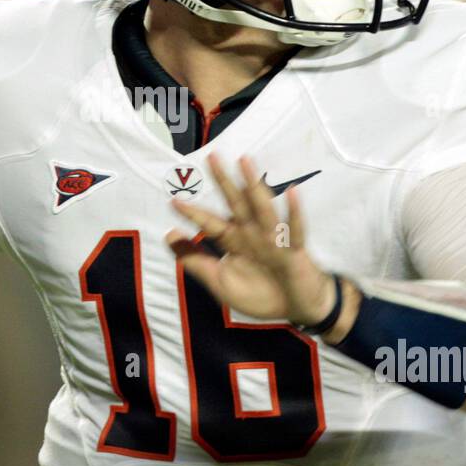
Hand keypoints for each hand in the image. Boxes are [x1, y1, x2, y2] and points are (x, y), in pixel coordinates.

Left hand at [166, 153, 352, 328]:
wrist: (297, 309)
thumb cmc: (259, 294)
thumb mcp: (221, 282)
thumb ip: (196, 262)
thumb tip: (168, 235)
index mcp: (234, 241)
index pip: (211, 223)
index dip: (194, 213)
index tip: (173, 201)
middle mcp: (252, 234)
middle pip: (235, 203)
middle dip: (223, 181)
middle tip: (211, 157)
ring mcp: (274, 239)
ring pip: (262, 208)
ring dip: (254, 186)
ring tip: (245, 161)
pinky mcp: (294, 249)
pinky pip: (294, 230)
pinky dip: (293, 213)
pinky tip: (292, 192)